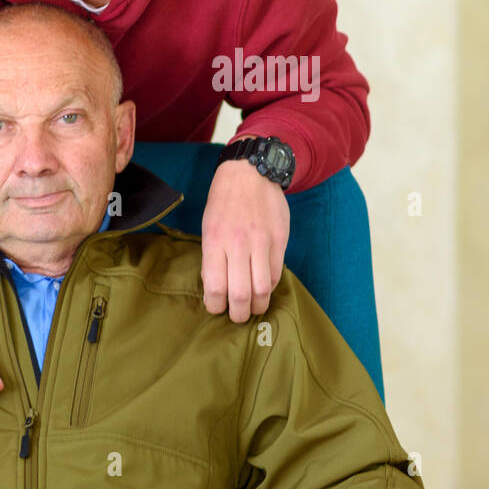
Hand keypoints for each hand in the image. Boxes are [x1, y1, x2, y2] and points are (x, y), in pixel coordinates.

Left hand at [201, 157, 289, 322]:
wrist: (250, 172)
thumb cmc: (224, 200)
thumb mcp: (208, 226)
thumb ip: (213, 257)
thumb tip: (216, 288)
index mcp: (215, 241)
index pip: (215, 288)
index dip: (215, 306)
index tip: (216, 308)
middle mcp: (239, 244)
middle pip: (240, 294)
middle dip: (238, 314)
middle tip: (236, 316)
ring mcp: (262, 242)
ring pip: (262, 288)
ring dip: (258, 306)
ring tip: (253, 308)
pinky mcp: (280, 240)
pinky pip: (276, 273)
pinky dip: (270, 286)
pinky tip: (264, 287)